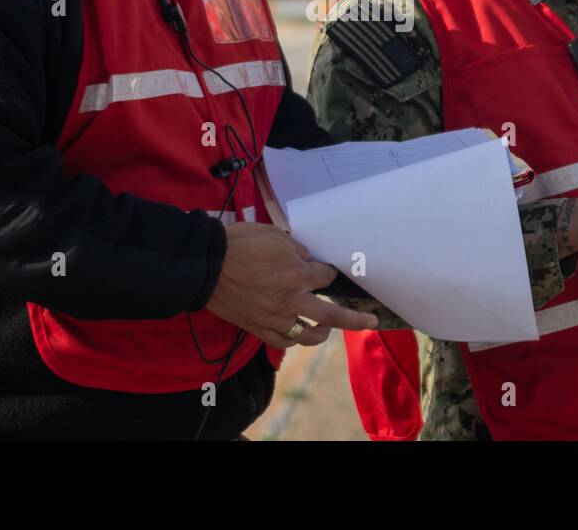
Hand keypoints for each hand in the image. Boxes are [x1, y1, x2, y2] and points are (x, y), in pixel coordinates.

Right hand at [205, 222, 378, 348]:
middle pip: (331, 314)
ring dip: (323, 332)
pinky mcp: (259, 328)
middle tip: (370, 321)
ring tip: (328, 329)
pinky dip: (294, 340)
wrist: (206, 266)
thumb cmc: (240, 244)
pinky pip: (283, 341)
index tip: (327, 271)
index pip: (326, 278)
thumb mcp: (273, 236)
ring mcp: (275, 318)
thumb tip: (306, 258)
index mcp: (297, 274)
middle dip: (354, 319)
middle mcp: (291, 299)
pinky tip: (298, 334)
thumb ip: (295, 249)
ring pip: (308, 334)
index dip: (328, 273)